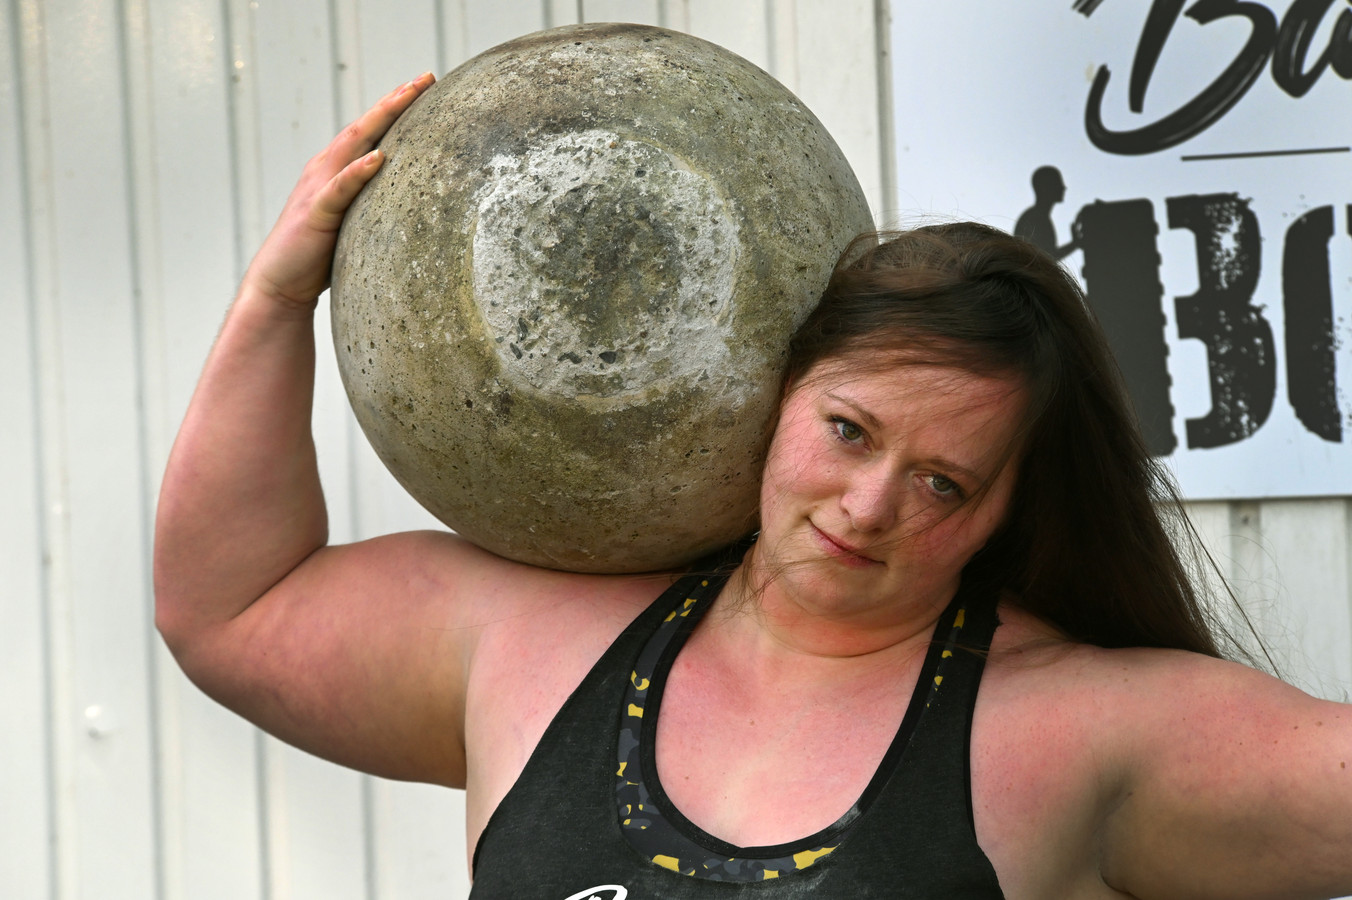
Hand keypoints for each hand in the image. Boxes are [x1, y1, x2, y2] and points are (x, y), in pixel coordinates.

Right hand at [241, 72, 435, 311]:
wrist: (279, 283)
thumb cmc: (319, 256)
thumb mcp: (354, 224)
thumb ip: (374, 206)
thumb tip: (414, 204)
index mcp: (336, 171)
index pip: (371, 132)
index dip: (397, 108)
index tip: (427, 86)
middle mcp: (326, 170)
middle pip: (365, 127)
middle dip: (395, 101)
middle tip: (426, 78)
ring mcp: (319, 189)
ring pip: (352, 146)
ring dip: (380, 120)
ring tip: (406, 97)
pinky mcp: (316, 214)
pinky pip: (339, 189)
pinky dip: (357, 171)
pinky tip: (378, 158)